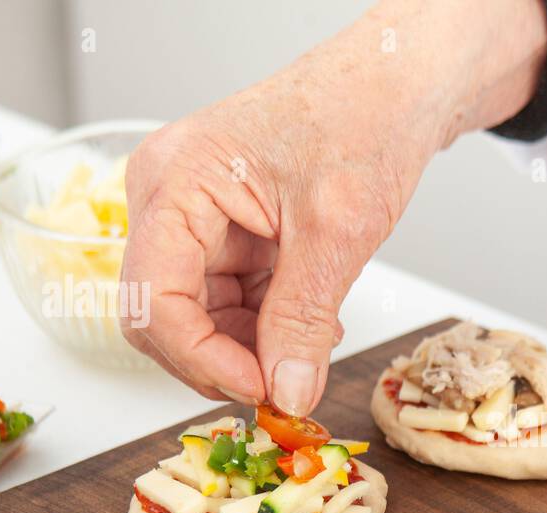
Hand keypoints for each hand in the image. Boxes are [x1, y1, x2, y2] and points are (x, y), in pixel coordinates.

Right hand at [120, 0, 546, 414]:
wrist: (394, 86)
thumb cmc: (362, 120)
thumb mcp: (337, 230)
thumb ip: (303, 318)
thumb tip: (286, 393)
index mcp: (176, 183)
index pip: (152, 300)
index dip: (201, 359)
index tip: (261, 390)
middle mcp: (169, 200)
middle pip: (165, 317)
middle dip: (223, 361)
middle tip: (287, 387)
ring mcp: (195, 219)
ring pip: (201, 318)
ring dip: (253, 349)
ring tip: (312, 347)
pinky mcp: (226, 234)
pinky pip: (231, 302)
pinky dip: (268, 328)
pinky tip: (312, 326)